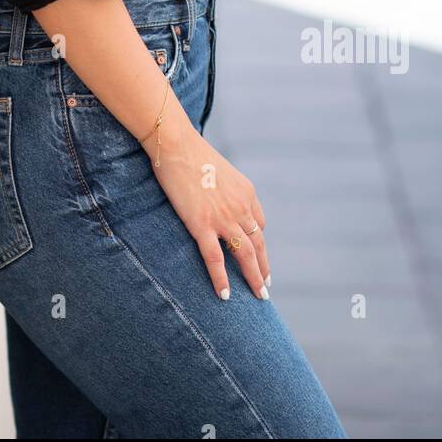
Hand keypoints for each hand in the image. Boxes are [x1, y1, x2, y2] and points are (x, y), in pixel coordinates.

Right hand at [143, 121, 270, 299]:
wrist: (176, 144)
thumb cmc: (191, 152)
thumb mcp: (218, 169)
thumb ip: (223, 187)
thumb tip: (216, 197)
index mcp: (246, 192)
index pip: (258, 223)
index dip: (258, 242)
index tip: (256, 254)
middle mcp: (241, 207)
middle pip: (258, 244)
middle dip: (263, 268)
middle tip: (265, 288)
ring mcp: (223, 217)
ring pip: (245, 255)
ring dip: (254, 279)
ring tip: (258, 297)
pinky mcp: (202, 224)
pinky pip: (215, 259)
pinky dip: (221, 279)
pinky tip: (224, 295)